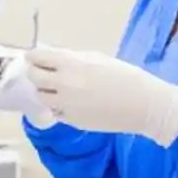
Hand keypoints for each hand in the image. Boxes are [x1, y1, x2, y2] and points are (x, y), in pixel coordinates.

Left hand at [25, 46, 177, 145]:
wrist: (143, 105)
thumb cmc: (125, 76)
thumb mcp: (97, 59)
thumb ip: (72, 58)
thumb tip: (52, 57)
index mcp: (70, 64)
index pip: (38, 57)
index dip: (34, 56)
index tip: (33, 57)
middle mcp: (63, 84)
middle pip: (34, 77)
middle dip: (35, 72)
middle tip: (40, 72)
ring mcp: (65, 104)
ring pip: (41, 96)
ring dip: (45, 91)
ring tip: (56, 88)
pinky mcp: (71, 121)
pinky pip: (55, 111)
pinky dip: (57, 106)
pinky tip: (69, 102)